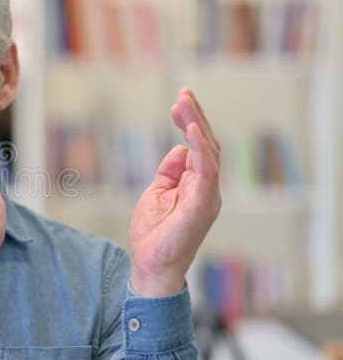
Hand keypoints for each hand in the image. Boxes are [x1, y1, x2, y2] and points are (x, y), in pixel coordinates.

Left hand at [129, 88, 221, 296]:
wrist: (151, 267)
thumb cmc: (154, 235)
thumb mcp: (157, 193)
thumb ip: (169, 171)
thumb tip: (178, 148)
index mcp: (196, 184)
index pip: (198, 147)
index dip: (190, 122)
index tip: (178, 101)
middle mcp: (206, 187)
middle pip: (205, 144)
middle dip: (194, 115)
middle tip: (183, 92)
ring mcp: (206, 196)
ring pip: (208, 152)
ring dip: (195, 124)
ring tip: (183, 102)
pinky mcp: (201, 204)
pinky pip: (206, 171)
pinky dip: (200, 148)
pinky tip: (191, 129)